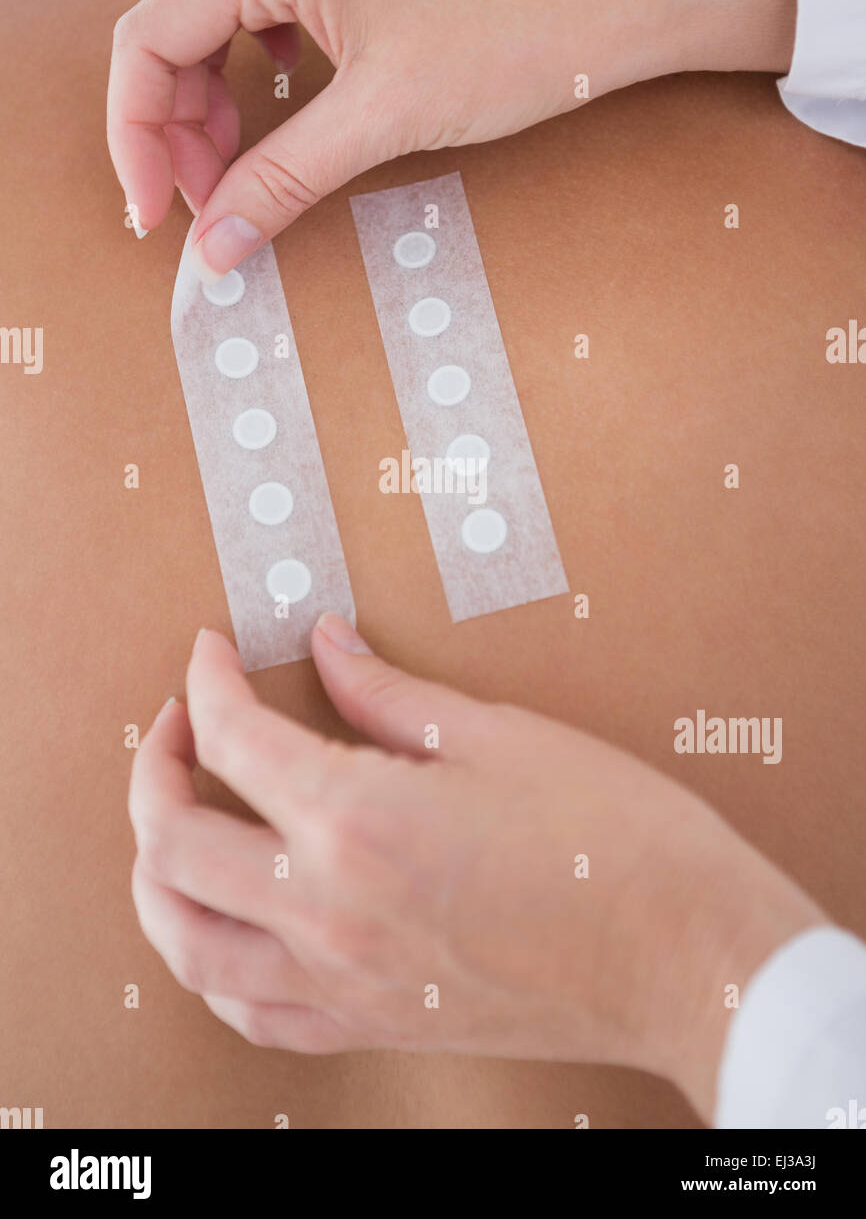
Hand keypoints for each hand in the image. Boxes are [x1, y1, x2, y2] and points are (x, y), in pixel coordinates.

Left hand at [128, 615, 820, 1121]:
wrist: (685, 958)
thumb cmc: (612, 838)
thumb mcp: (498, 737)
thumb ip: (389, 695)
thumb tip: (328, 647)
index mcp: (357, 820)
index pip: (232, 738)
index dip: (208, 681)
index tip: (213, 652)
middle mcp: (327, 910)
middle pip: (172, 844)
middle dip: (153, 769)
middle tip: (181, 726)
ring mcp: (342, 981)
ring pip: (187, 944)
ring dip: (158, 876)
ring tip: (174, 826)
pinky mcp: (372, 1024)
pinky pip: (251, 1012)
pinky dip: (213, 963)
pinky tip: (229, 924)